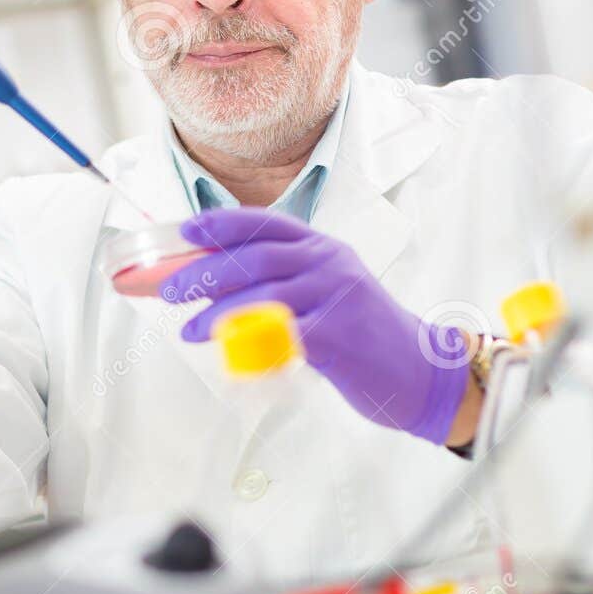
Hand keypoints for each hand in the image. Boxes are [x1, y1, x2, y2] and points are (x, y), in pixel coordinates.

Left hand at [164, 208, 470, 443]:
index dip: (222, 223)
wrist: (422, 370)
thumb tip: (215, 281)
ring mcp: (336, 296)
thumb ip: (283, 280)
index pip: (265, 224)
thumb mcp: (327, 290)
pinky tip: (227, 353)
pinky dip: (248, 342)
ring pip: (261, 295)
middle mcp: (329, 263)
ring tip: (187, 330)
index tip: (187, 231)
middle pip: (254, 257)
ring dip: (215, 313)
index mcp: (323, 246)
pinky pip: (281, 334)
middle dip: (204, 272)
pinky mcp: (338, 335)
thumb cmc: (362, 332)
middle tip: (169, 289)